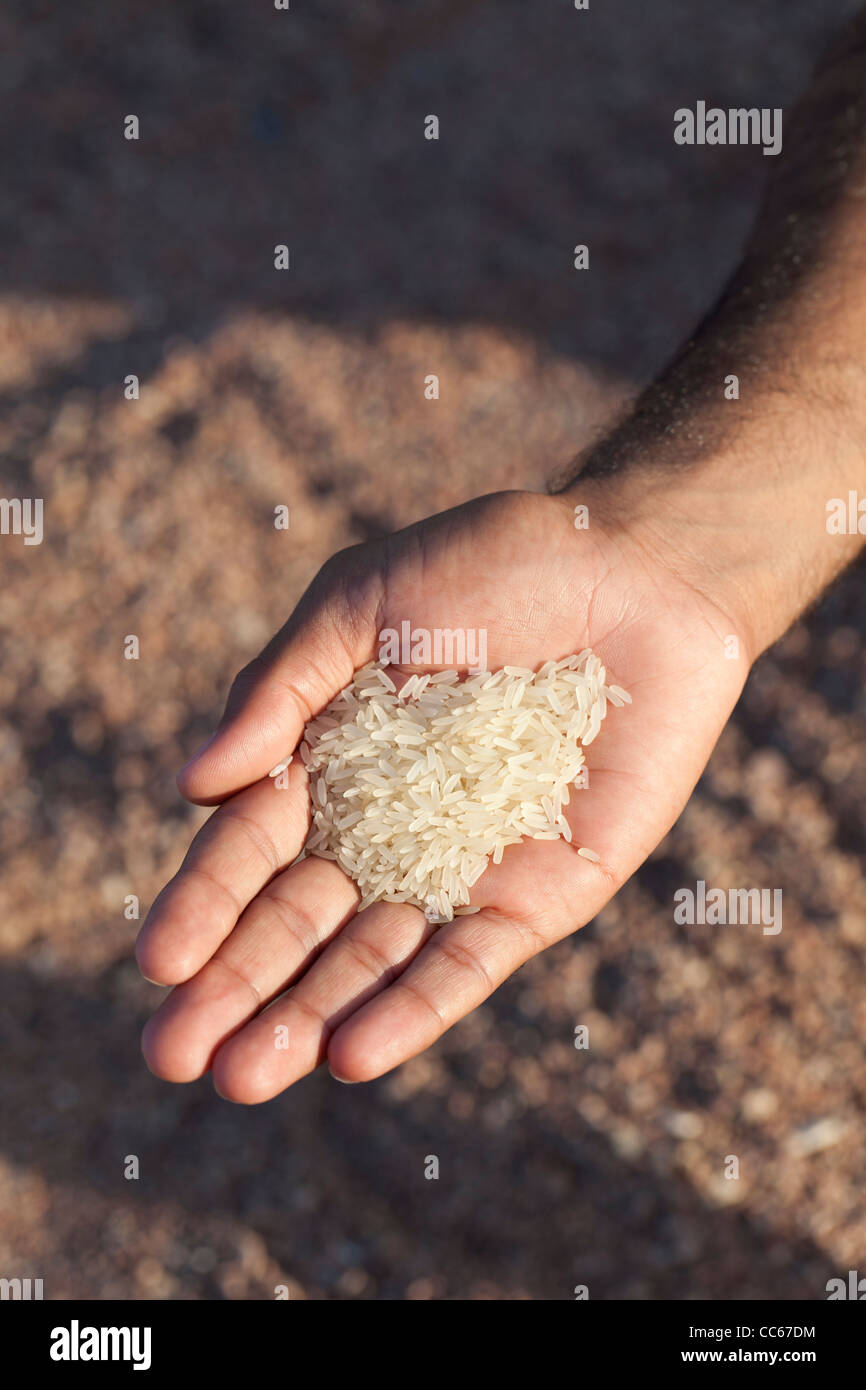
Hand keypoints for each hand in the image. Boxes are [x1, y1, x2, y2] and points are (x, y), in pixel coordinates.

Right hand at [137, 488, 749, 1101]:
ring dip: (309, 1017)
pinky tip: (353, 1057)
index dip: (204, 904)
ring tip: (243, 1075)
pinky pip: (470, 961)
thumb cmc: (494, 564)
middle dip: (235, 988)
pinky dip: (415, 1007)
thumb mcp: (363, 604)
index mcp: (332, 764)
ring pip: (372, 959)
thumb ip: (281, 690)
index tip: (158, 962)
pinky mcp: (540, 893)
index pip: (253, 850)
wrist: (637, 568)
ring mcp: (463, 868)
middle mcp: (387, 830)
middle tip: (171, 1057)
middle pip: (300, 922)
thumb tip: (193, 787)